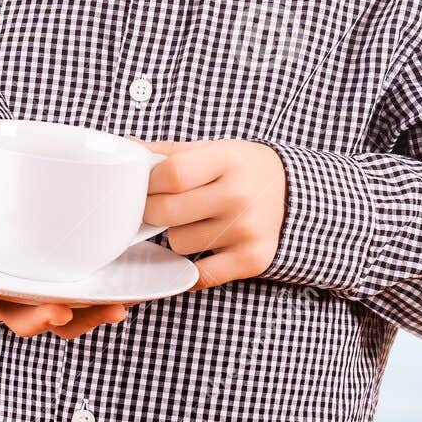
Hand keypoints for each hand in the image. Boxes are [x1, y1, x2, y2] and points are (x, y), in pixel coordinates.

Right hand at [0, 228, 134, 339]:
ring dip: (87, 316)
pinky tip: (131, 300)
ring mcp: (36, 305)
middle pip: (21, 317)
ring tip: (113, 309)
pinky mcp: (68, 296)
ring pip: (62, 316)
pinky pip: (89, 307)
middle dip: (38, 316)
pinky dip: (108, 305)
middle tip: (56, 309)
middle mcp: (4, 306)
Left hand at [138, 139, 285, 289]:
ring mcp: (247, 229)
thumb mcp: (213, 150)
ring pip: (178, 244)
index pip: (170, 174)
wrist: (293, 193)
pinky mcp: (253, 259)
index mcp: (227, 160)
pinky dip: (193, 268)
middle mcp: (239, 194)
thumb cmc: (243, 169)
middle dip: (154, 212)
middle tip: (164, 207)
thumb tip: (127, 145)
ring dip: (179, 236)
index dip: (150, 183)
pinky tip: (202, 249)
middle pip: (166, 212)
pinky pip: (200, 275)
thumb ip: (169, 152)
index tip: (150, 186)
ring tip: (199, 223)